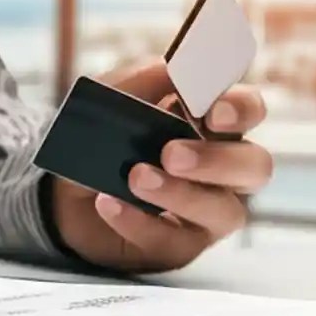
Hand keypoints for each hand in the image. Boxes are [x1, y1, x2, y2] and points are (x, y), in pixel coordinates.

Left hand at [52, 60, 271, 272]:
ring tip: (134, 178)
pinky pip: (173, 241)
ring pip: (224, 211)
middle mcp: (223, 170)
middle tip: (171, 153)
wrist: (60, 189)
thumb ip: (145, 79)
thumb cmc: (102, 137)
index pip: (250, 110)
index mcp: (213, 124)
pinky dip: (138, 221)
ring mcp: (206, 212)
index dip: (242, 109)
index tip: (213, 112)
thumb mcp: (113, 97)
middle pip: (255, 167)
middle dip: (218, 160)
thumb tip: (173, 69)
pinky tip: (109, 204)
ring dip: (180, 193)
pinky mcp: (178, 246)